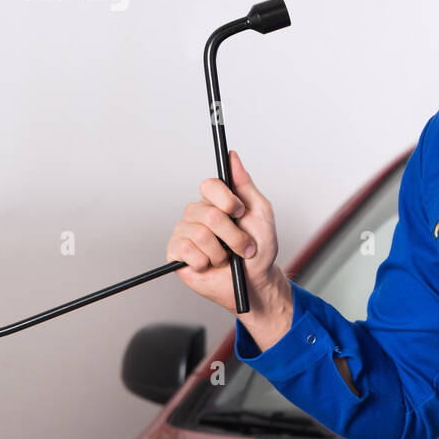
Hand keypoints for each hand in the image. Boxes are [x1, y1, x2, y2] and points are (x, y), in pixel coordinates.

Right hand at [166, 150, 284, 313]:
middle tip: (243, 247)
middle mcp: (198, 214)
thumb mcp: (261, 213)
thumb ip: (245, 185)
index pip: (209, 185)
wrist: (254, 282)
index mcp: (217, 202)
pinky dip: (205, 262)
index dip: (226, 199)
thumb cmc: (259, 249)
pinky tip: (209, 264)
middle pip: (209, 214)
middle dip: (233, 235)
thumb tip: (232, 157)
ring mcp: (186, 233)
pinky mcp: (177, 253)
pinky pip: (187, 251)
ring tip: (226, 258)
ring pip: (200, 235)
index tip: (239, 213)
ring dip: (221, 252)